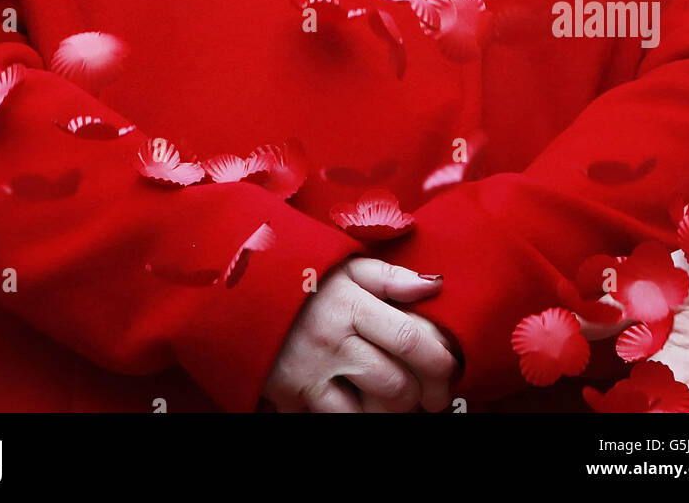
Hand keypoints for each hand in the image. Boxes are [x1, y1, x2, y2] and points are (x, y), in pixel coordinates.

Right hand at [262, 255, 459, 412]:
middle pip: (396, 385)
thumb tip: (434, 286)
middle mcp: (333, 340)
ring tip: (395, 398)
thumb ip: (391, 277)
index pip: (410, 338)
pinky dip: (357, 417)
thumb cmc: (303, 279)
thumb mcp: (346, 267)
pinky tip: (362, 404)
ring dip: (392, 410)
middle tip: (428, 394)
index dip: (440, 360)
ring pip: (370, 411)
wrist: (239, 292)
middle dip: (422, 396)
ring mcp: (311, 372)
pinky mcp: (292, 396)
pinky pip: (337, 421)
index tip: (450, 367)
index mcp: (352, 302)